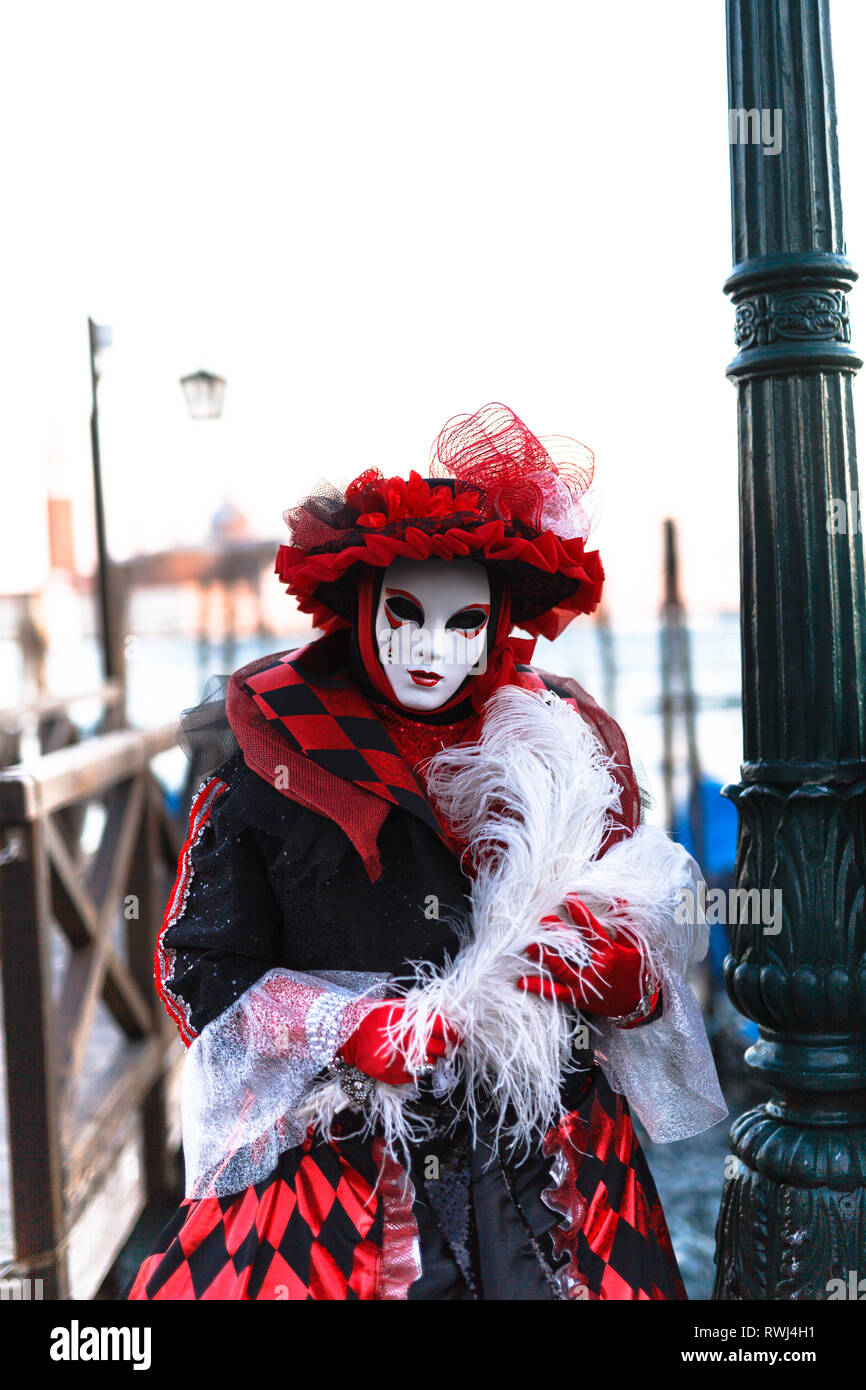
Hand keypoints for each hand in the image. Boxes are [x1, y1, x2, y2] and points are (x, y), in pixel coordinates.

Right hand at [339, 1000, 459, 1085]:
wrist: (348, 1036)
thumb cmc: (374, 1018)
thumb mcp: (398, 1008)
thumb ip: (420, 1013)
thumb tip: (444, 1017)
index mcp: (412, 1022)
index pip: (445, 1028)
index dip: (455, 1032)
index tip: (458, 1035)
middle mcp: (410, 1043)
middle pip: (442, 1049)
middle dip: (446, 1047)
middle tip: (445, 1045)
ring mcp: (403, 1061)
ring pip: (431, 1064)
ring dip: (432, 1058)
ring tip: (424, 1052)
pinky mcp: (396, 1076)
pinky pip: (417, 1075)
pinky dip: (417, 1068)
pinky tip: (409, 1060)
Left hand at [517, 893, 654, 1019]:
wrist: (639, 1004)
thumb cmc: (637, 971)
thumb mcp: (635, 944)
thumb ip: (626, 921)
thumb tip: (619, 897)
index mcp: (610, 954)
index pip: (592, 930)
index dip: (580, 913)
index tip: (569, 897)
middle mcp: (595, 970)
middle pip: (573, 949)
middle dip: (558, 933)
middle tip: (544, 919)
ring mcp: (585, 985)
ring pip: (561, 970)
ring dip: (544, 957)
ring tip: (529, 946)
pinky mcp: (578, 998)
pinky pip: (555, 993)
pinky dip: (539, 987)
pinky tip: (521, 982)